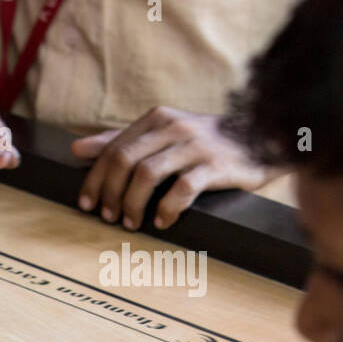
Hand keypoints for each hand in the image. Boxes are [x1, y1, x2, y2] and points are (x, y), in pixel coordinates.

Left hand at [71, 106, 279, 230]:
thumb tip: (77, 149)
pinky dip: (167, 209)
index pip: (113, 149)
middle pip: (124, 160)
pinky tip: (162, 221)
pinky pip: (183, 189)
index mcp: (158, 119)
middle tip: (107, 217)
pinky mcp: (217, 165)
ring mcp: (196, 146)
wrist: (264, 140)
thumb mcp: (162, 134)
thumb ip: (121, 141)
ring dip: (132, 204)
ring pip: (147, 174)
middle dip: (108, 193)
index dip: (94, 179)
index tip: (86, 204)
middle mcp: (175, 127)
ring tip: (131, 222)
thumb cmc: (206, 142)